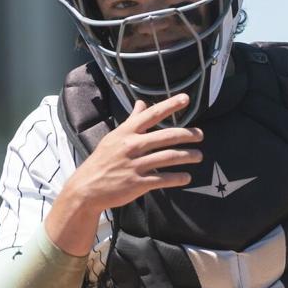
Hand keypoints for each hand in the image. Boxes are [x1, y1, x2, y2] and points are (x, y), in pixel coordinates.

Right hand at [45, 94, 201, 256]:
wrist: (87, 188)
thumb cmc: (103, 160)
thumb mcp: (114, 137)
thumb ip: (132, 121)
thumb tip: (142, 104)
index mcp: (126, 133)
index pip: (151, 115)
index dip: (169, 106)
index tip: (186, 99)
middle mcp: (131, 146)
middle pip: (166, 136)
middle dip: (187, 134)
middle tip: (200, 135)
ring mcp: (135, 165)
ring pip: (168, 157)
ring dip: (187, 156)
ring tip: (198, 156)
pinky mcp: (137, 183)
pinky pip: (163, 180)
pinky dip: (177, 178)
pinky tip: (187, 177)